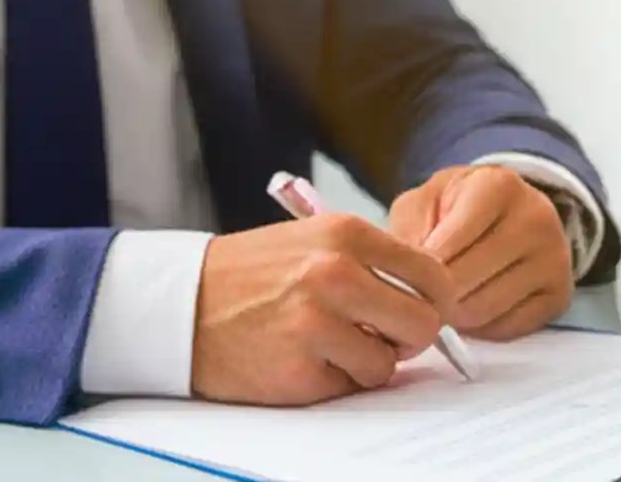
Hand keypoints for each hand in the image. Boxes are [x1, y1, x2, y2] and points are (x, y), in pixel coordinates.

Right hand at [191, 214, 457, 405]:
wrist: (181, 303)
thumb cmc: (254, 273)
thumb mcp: (314, 240)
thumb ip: (373, 262)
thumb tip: (434, 298)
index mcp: (346, 235)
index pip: (433, 274)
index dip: (438, 301)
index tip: (429, 312)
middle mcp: (337, 275)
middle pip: (424, 324)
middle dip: (410, 338)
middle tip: (385, 336)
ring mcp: (318, 324)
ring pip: (389, 363)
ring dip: (368, 362)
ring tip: (331, 343)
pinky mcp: (301, 370)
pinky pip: (349, 386)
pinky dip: (334, 379)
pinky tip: (303, 357)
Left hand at [389, 165, 572, 340]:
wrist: (513, 214)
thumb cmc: (459, 207)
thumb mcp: (426, 200)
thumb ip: (409, 230)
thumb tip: (409, 281)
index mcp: (499, 186)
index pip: (448, 244)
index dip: (420, 268)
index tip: (409, 274)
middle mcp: (536, 219)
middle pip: (465, 280)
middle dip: (434, 295)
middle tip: (420, 296)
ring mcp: (554, 259)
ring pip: (485, 310)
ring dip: (454, 315)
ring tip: (444, 301)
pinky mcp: (560, 295)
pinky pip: (508, 329)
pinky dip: (482, 329)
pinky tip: (473, 307)